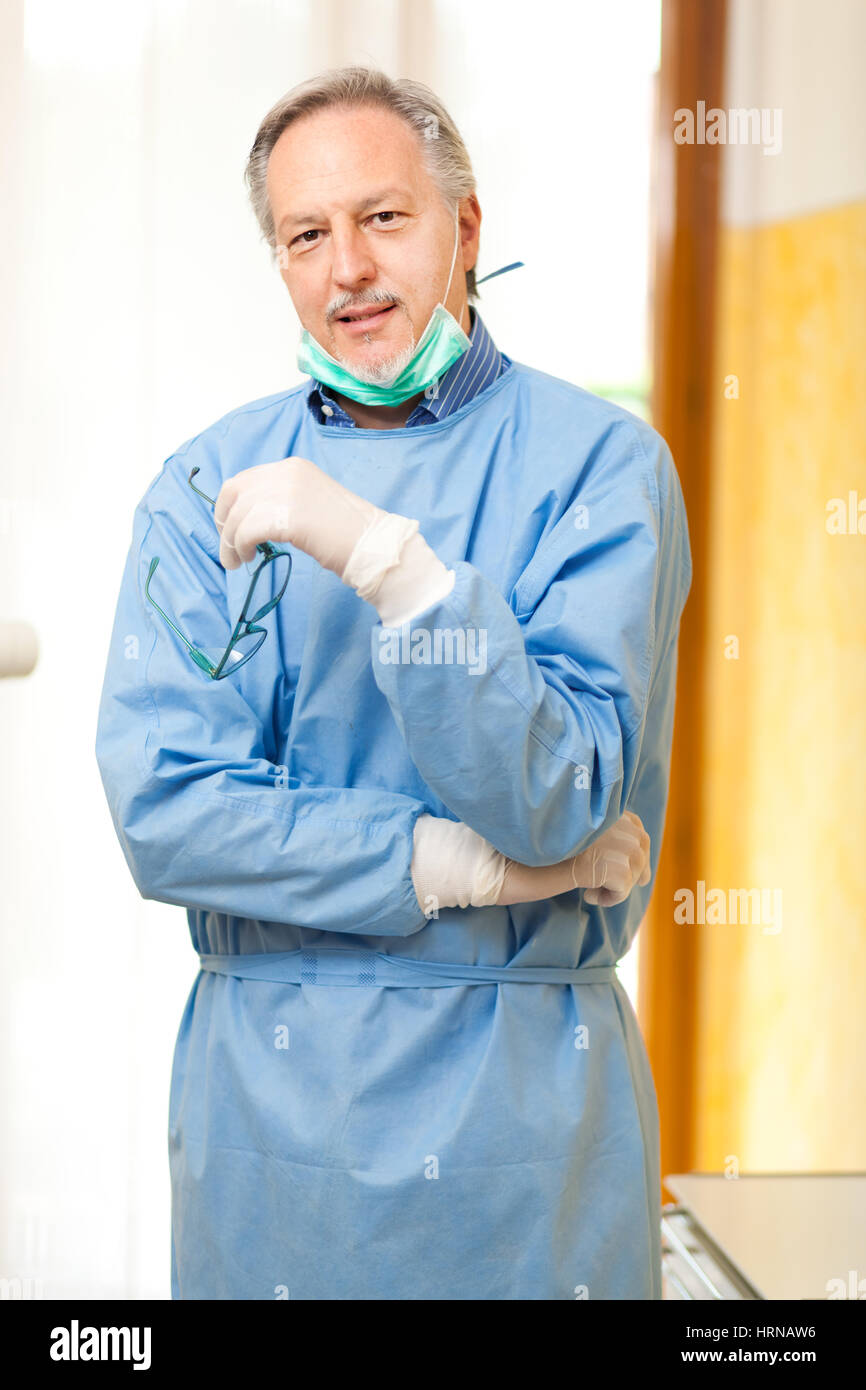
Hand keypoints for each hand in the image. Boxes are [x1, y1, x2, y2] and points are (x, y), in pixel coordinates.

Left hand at [214, 457, 382, 575]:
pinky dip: (241, 545)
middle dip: (224, 520)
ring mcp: (287, 491)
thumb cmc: (346, 532)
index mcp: (293, 467)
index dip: (229, 505)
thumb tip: (248, 517)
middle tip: (228, 546)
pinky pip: (247, 530)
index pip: (245, 479)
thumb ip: (281, 501)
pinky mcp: (288, 515)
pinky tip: (249, 556)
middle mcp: (287, 472)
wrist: (372, 544)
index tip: (230, 528)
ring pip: (238, 514)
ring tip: (237, 560)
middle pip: (234, 492)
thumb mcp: (309, 503)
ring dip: (231, 541)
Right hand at [496, 810, 650, 907]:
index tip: (621, 868)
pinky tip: (588, 896)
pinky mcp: (597, 864)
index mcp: (594, 807)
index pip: (634, 823)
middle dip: (635, 869)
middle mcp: (603, 818)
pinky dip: (612, 897)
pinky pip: (623, 885)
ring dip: (620, 886)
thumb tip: (621, 854)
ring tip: (591, 892)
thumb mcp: (563, 837)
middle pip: (641, 844)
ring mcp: (602, 840)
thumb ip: (590, 835)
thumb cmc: (521, 851)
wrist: (497, 861)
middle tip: (612, 887)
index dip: (634, 848)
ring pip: (634, 866)